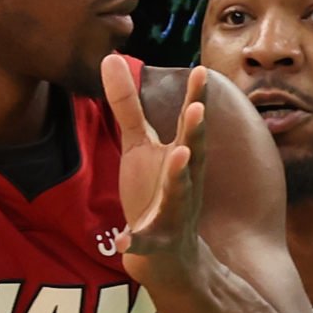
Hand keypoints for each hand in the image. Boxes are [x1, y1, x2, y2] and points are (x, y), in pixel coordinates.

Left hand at [102, 57, 207, 290]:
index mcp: (180, 158)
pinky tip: (123, 240)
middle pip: (193, 154)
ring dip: (179, 176)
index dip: (196, 98)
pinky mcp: (155, 241)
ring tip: (179, 155)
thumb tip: (111, 57)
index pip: (190, 125)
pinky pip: (144, 241)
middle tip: (199, 108)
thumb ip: (127, 105)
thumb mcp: (139, 146)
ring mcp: (172, 213)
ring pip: (178, 195)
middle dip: (196, 131)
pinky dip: (135, 240)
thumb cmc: (154, 191)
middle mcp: (183, 182)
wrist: (167, 255)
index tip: (201, 69)